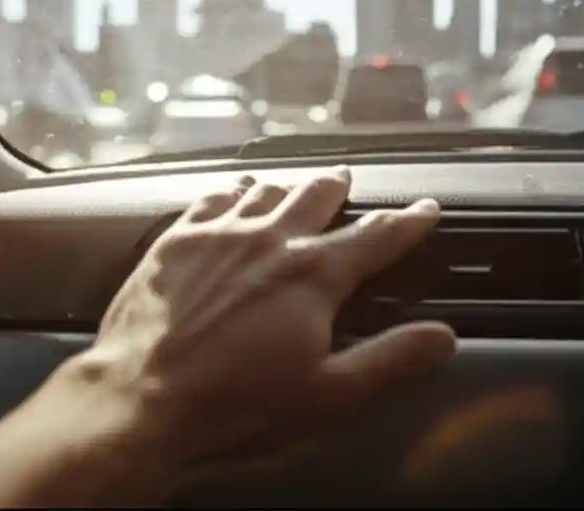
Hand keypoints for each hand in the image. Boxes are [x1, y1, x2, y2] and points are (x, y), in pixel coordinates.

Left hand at [69, 166, 454, 499]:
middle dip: (340, 185)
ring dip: (289, 184)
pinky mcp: (176, 240)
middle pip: (318, 195)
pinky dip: (234, 191)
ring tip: (297, 183)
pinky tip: (236, 194)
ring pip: (267, 189)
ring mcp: (219, 234)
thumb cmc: (235, 404)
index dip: (410, 220)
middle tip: (348, 179)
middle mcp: (271, 239)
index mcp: (314, 275)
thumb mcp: (329, 394)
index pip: (378, 235)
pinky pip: (214, 197)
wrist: (141, 399)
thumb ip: (390, 359)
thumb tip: (442, 336)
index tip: (427, 208)